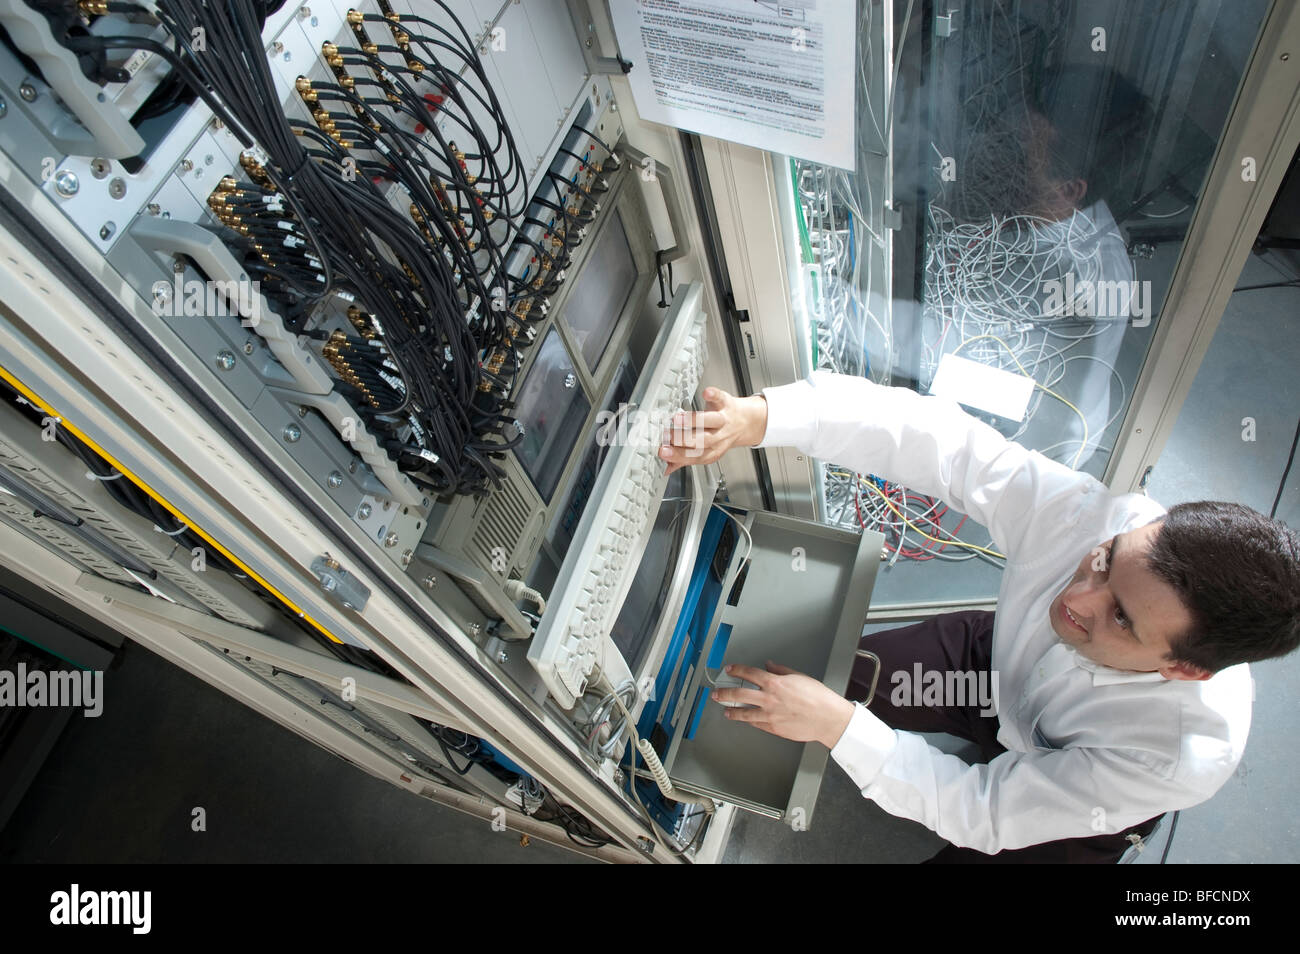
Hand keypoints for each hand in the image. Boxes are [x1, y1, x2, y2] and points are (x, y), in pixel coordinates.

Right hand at [658, 386, 767, 475]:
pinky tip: (705, 394)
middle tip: (667, 435)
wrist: (745, 422)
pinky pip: (720, 399)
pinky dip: (713, 396)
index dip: (677, 455)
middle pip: (701, 440)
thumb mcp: (705, 450)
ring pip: (709, 421)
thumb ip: (684, 458)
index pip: (693, 456)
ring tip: (679, 419)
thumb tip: (666, 468)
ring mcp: (723, 419)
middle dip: (683, 439)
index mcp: (711, 451)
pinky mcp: (725, 403)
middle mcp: (718, 437)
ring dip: (694, 420)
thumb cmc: (721, 436)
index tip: (663, 452)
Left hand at [711, 662, 855, 748]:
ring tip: (726, 710)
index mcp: (774, 683)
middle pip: (739, 693)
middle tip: (717, 693)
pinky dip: (749, 721)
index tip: (730, 669)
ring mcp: (769, 715)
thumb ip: (781, 671)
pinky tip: (745, 720)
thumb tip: (770, 666)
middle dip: (724, 692)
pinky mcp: (773, 728)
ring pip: (743, 712)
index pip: (748, 673)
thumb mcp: (799, 677)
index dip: (736, 670)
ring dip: (732, 711)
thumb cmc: (818, 698)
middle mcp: (769, 699)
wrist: (827, 718)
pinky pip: (756, 724)